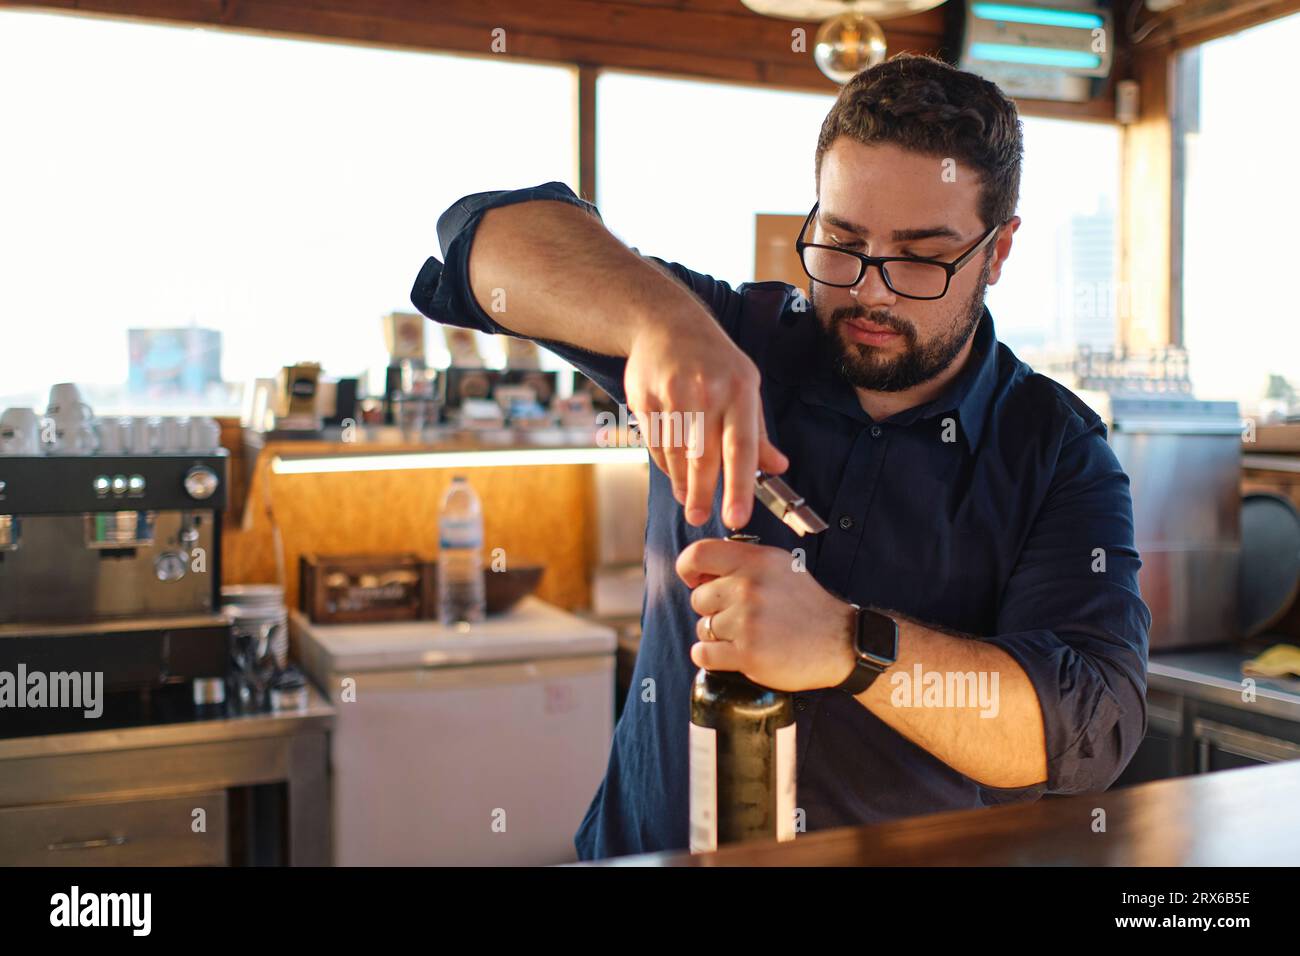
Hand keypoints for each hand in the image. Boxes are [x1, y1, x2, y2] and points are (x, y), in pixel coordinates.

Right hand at [624, 312, 787, 528]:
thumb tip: (777, 468)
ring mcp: (672, 392)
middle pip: (703, 455)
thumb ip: (758, 433)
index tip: (737, 516)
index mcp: (740, 390)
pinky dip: (664, 463)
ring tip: (687, 498)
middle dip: (702, 493)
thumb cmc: (714, 362)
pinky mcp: (644, 396)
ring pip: (675, 453)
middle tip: (700, 518)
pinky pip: (654, 442)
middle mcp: (707, 390)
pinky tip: (673, 471)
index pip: (742, 446)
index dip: (739, 485)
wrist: (667, 323)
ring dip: (681, 481)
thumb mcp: (745, 388)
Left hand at [676, 537, 856, 691]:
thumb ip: (742, 563)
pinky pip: (703, 654)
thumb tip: (698, 573)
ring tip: (746, 635)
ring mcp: (747, 621)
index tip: (696, 581)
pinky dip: (711, 657)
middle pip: (698, 597)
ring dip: (717, 636)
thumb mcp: (780, 567)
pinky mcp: (747, 653)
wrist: (839, 642)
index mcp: (757, 561)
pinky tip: (731, 654)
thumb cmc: (806, 606)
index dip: (688, 569)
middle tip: (740, 616)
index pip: (698, 554)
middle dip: (712, 609)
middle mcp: (749, 587)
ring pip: (703, 627)